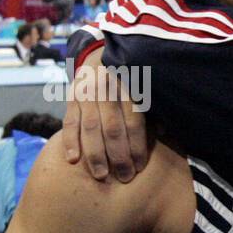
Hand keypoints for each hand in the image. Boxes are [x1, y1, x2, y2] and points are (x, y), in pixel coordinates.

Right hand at [62, 47, 149, 182]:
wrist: (100, 55)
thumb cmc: (130, 80)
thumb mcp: (144, 88)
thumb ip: (153, 110)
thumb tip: (163, 132)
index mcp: (130, 87)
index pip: (134, 122)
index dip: (137, 147)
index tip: (139, 168)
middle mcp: (107, 89)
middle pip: (112, 128)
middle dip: (118, 156)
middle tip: (124, 178)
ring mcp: (86, 93)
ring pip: (90, 127)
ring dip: (95, 154)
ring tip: (101, 175)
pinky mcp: (70, 97)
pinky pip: (69, 121)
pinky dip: (70, 140)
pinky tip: (73, 159)